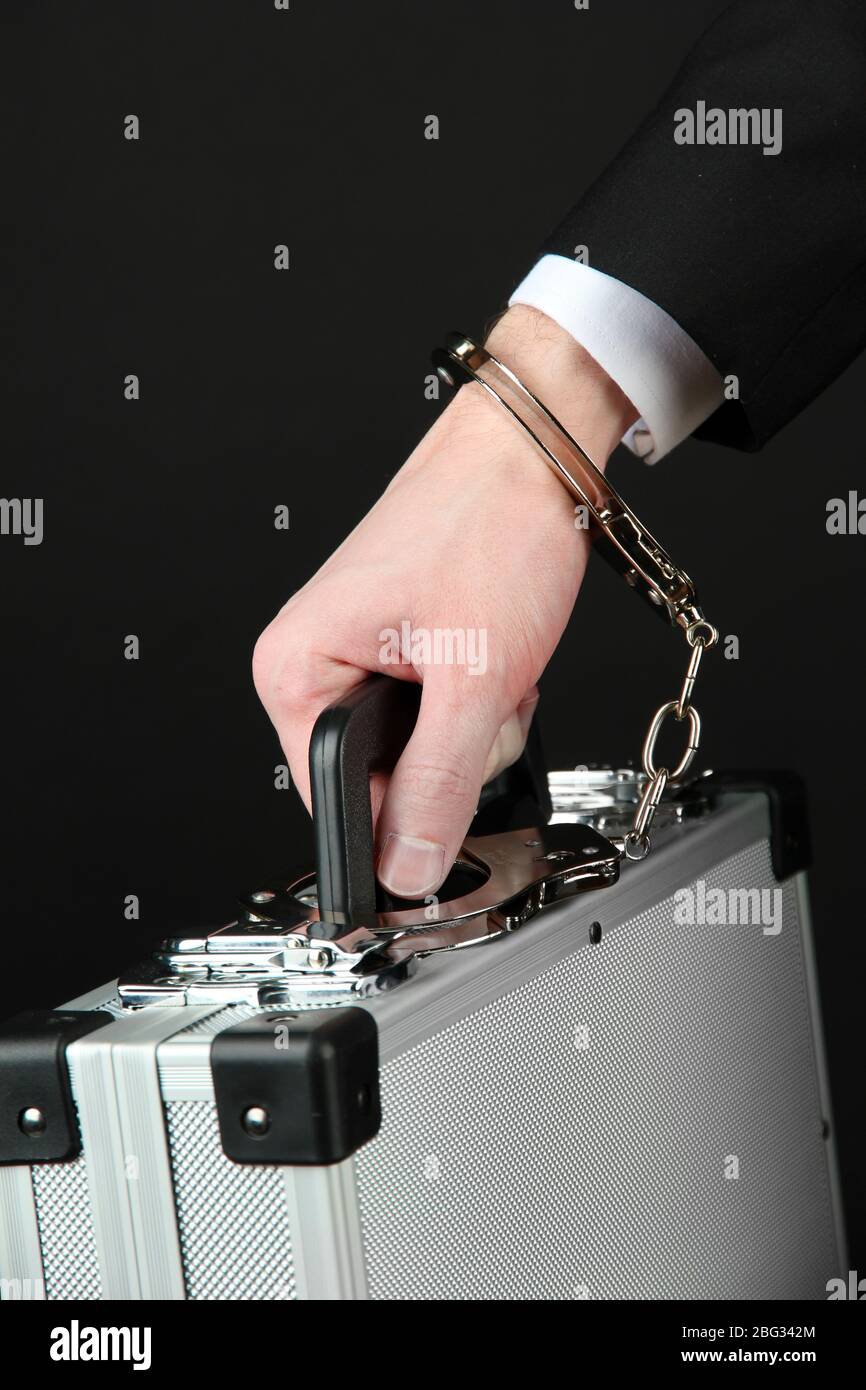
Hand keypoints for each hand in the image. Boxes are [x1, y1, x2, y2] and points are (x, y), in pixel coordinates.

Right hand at [253, 305, 636, 897]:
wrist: (534, 451)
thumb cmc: (489, 523)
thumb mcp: (472, 676)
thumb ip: (438, 784)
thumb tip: (406, 865)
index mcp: (295, 669)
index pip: (331, 804)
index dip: (395, 827)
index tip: (445, 827)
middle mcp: (315, 662)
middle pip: (382, 781)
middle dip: (451, 758)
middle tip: (482, 697)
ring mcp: (363, 655)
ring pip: (422, 753)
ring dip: (476, 725)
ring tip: (494, 664)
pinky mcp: (404, 647)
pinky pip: (442, 715)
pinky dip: (483, 698)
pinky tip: (498, 656)